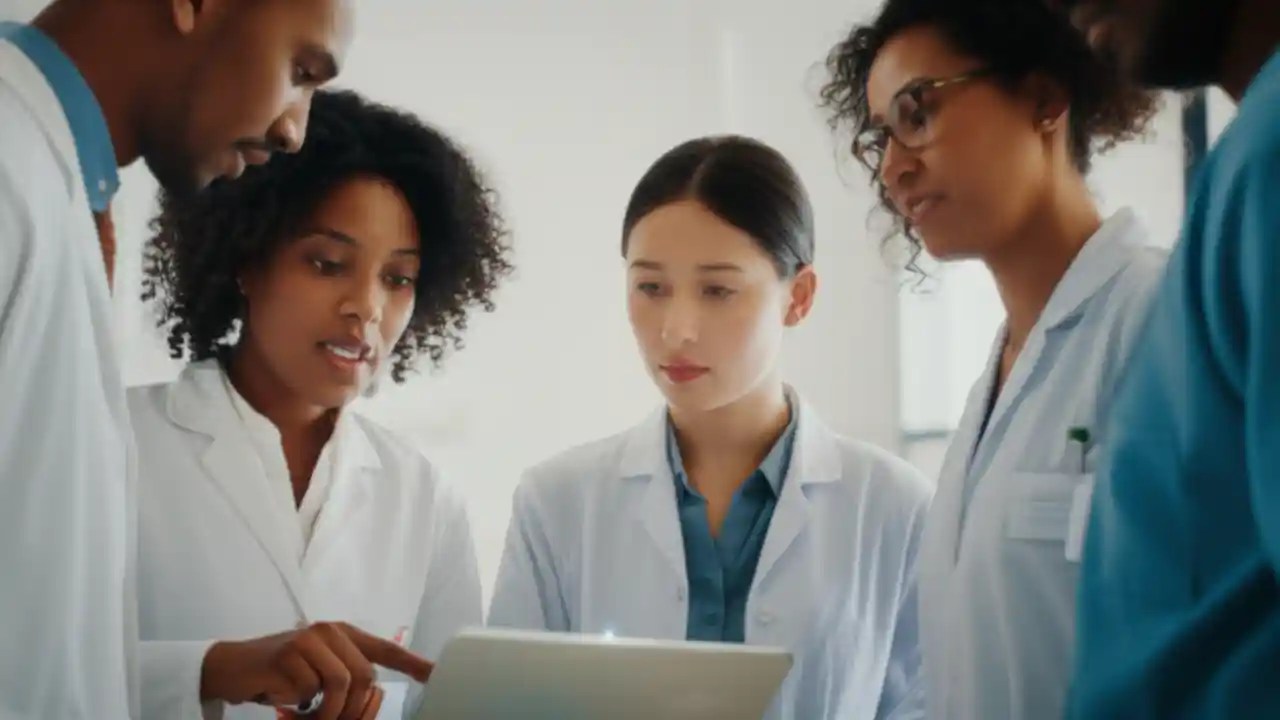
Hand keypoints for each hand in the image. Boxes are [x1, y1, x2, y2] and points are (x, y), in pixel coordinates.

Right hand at [201, 622, 431, 719]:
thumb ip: (344, 677)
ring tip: (306, 716)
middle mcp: (329, 631)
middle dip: (351, 710)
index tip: (435, 675)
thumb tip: (373, 695)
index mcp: (342, 634)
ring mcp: (308, 639)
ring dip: (326, 712)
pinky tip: (284, 701)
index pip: (384, 648)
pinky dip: (299, 705)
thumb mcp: (316, 674)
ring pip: (340, 684)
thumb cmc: (279, 675)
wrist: (231, 668)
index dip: (412, 663)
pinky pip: (309, 690)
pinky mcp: (287, 653)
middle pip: (364, 676)